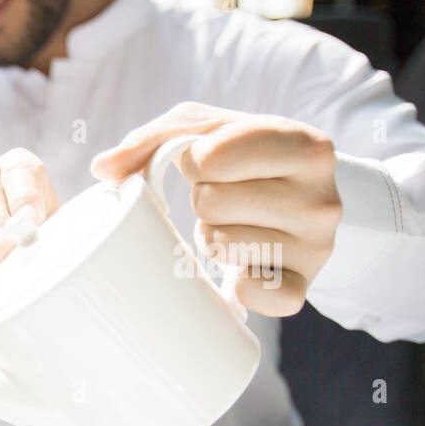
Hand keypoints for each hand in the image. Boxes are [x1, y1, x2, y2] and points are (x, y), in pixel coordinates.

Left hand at [91, 102, 342, 315]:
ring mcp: (316, 246)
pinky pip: (263, 296)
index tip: (212, 163)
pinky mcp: (303, 285)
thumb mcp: (207, 129)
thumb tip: (102, 168)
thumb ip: (152, 138)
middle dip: (203, 200)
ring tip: (236, 225)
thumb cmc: (244, 156)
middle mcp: (322, 197)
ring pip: (220, 245)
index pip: (210, 157)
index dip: (195, 162)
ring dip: (213, 236)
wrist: (300, 195)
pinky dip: (241, 287)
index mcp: (305, 145)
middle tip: (227, 198)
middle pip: (209, 203)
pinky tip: (242, 273)